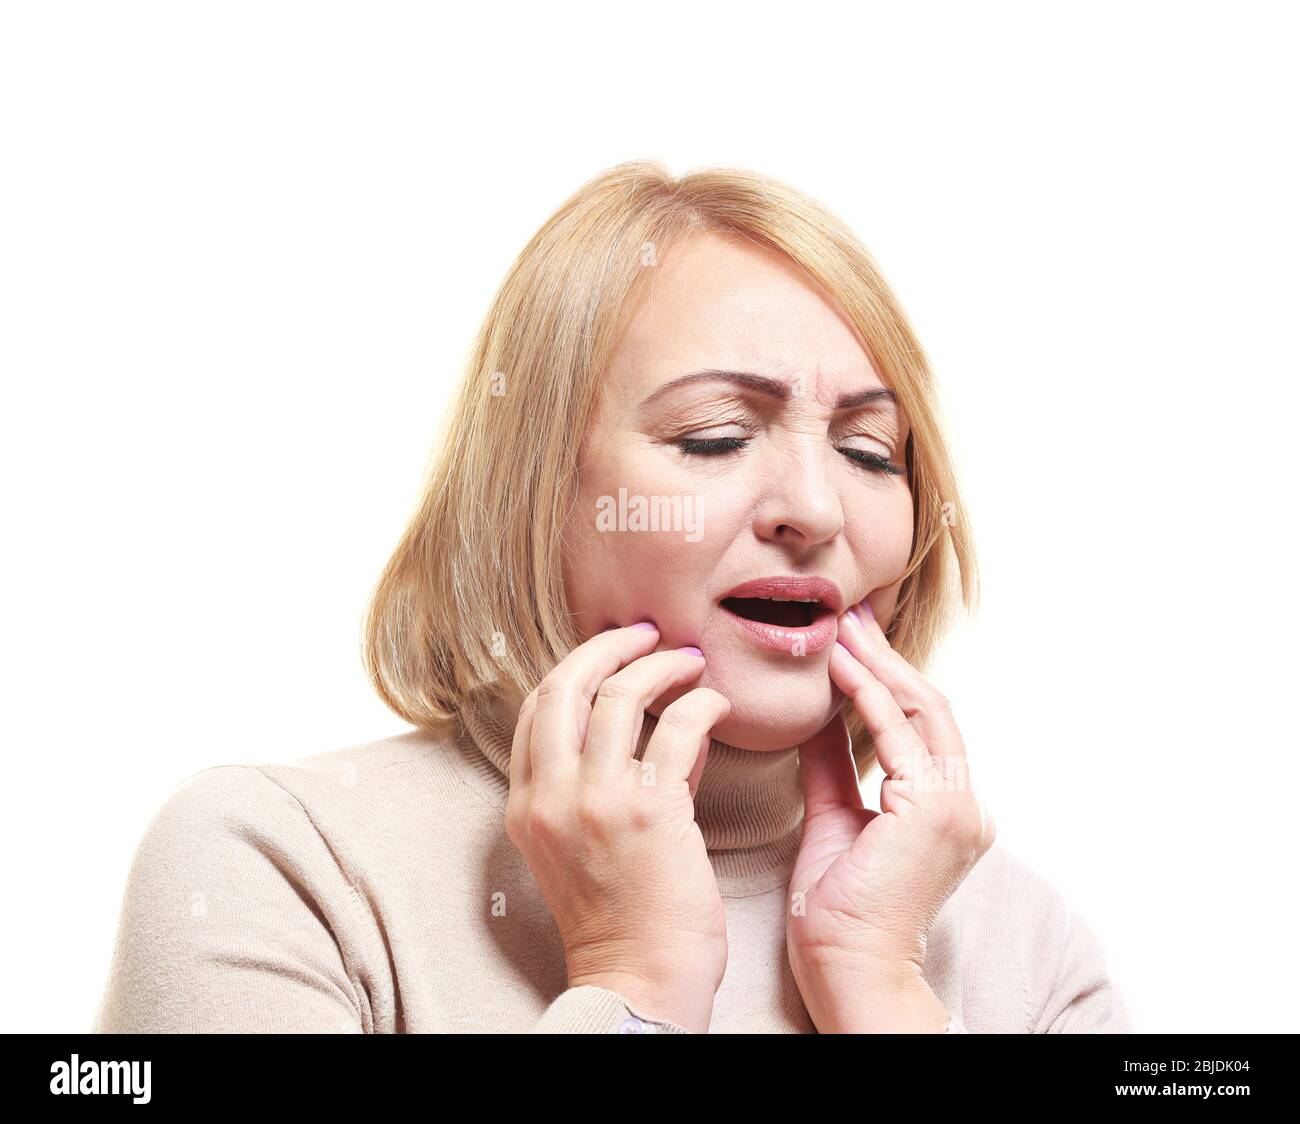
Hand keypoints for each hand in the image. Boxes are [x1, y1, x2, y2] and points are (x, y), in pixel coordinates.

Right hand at [504, 622, 731, 1033]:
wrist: (639, 981)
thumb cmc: (621, 919)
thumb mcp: (582, 846)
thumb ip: (602, 783)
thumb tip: (657, 723)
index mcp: (526, 804)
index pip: (537, 708)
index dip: (575, 666)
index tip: (612, 652)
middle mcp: (550, 795)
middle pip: (567, 685)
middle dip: (610, 647)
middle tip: (648, 634)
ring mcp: (595, 801)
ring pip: (621, 694)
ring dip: (663, 666)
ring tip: (692, 661)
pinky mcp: (648, 811)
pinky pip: (677, 727)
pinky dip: (702, 704)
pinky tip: (719, 704)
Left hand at [786, 598, 995, 1032]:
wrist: (848, 971)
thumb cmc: (839, 912)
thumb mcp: (835, 819)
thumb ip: (833, 765)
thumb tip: (819, 713)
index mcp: (946, 809)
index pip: (918, 725)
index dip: (885, 677)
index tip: (851, 639)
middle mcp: (965, 804)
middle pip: (927, 708)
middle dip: (886, 657)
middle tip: (851, 614)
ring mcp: (956, 808)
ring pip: (920, 713)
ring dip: (878, 665)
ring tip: (842, 627)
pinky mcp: (934, 812)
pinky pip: (898, 738)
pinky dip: (867, 697)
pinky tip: (839, 667)